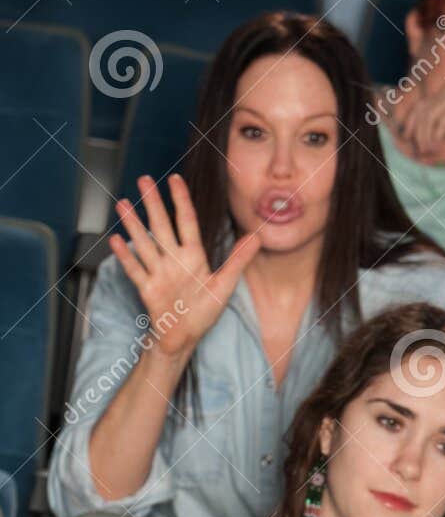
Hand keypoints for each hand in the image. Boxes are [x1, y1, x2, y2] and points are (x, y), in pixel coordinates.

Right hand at [109, 174, 261, 365]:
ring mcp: (159, 273)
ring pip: (145, 243)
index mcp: (193, 257)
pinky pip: (135, 270)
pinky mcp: (148, 289)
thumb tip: (257, 237)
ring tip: (123, 204)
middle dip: (153, 203)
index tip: (175, 179)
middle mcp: (173, 260)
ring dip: (134, 225)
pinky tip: (116, 240)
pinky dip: (126, 257)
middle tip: (144, 180)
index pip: (187, 222)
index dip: (181, 201)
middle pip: (162, 226)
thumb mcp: (224, 285)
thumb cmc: (204, 311)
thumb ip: (238, 260)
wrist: (185, 337)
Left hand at [389, 84, 444, 160]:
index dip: (412, 122)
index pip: (422, 105)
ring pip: (430, 115)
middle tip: (417, 148)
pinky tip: (437, 144)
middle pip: (423, 109)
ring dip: (426, 134)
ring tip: (426, 149)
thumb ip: (444, 126)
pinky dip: (438, 133)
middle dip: (416, 130)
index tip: (408, 139)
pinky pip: (443, 119)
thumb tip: (428, 136)